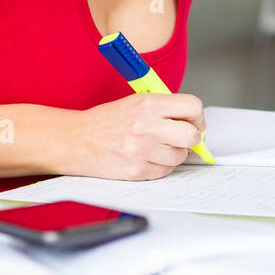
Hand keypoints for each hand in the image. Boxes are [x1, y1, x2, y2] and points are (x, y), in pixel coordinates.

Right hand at [69, 93, 206, 179]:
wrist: (76, 141)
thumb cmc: (106, 122)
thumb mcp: (136, 103)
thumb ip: (165, 109)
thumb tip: (195, 122)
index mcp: (149, 104)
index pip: (193, 107)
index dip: (198, 117)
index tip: (195, 123)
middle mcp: (147, 125)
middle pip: (192, 136)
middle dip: (191, 139)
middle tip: (181, 138)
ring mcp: (142, 150)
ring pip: (180, 156)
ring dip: (172, 154)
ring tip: (155, 147)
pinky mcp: (137, 170)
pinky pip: (165, 171)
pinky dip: (159, 166)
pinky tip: (145, 158)